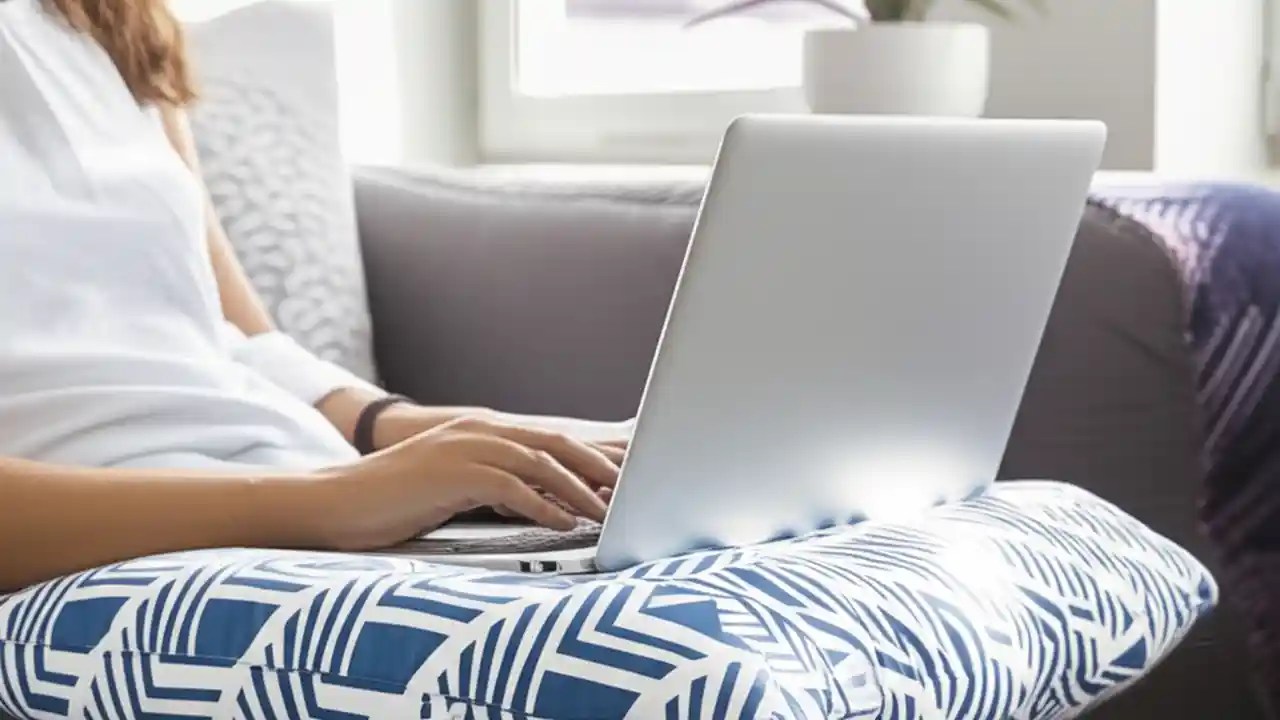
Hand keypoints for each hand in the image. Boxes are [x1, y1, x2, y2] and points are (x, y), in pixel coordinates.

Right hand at [316, 416, 620, 550]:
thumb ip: (498, 487)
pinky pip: (512, 488)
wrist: (337, 502)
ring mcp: (466, 449)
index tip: (622, 478)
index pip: (549, 440)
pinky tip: (563, 524)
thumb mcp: (455, 487)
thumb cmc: (396, 502)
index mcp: (482, 432)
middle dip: (597, 467)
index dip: (589, 457)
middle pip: (556, 444)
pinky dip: (542, 506)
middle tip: (630, 490)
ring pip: (541, 463)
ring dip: (578, 490)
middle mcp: (479, 432)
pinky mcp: (453, 473)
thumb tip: (546, 505)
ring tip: (607, 512)